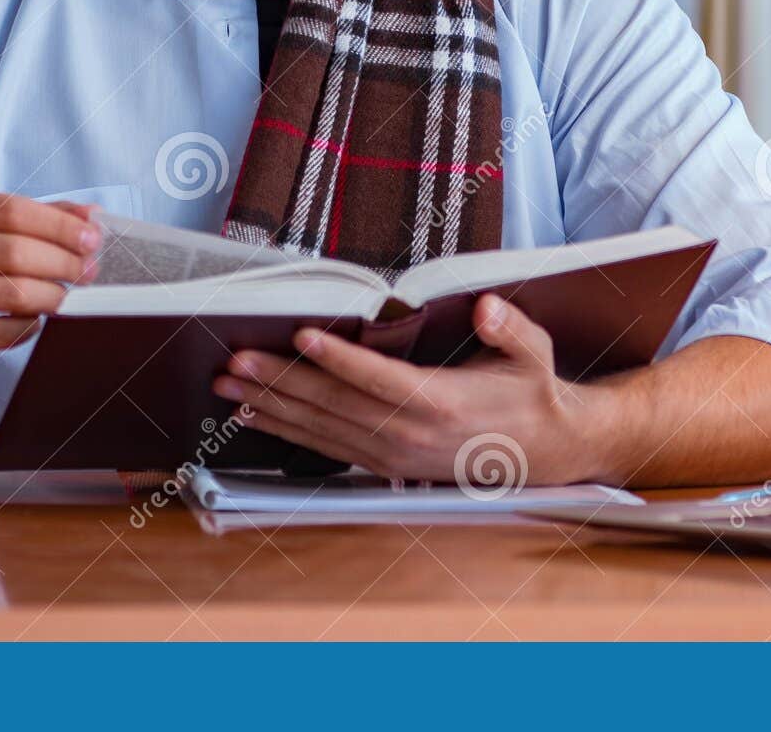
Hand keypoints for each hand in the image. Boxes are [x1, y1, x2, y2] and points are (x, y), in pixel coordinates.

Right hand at [0, 189, 102, 379]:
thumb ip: (41, 216)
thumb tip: (92, 216)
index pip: (12, 210)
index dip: (60, 225)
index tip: (91, 239)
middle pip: (15, 251)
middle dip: (63, 262)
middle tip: (88, 271)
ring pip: (12, 292)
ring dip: (53, 295)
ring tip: (66, 295)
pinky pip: (2, 330)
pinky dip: (30, 326)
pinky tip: (34, 319)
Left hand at [211, 294, 603, 483]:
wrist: (543, 455)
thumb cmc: (532, 394)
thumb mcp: (534, 355)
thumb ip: (510, 330)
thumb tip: (488, 307)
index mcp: (441, 403)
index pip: (379, 380)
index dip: (339, 358)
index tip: (301, 334)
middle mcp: (408, 435)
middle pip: (333, 406)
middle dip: (280, 381)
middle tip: (235, 358)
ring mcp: (390, 455)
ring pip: (319, 429)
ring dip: (269, 405)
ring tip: (227, 383)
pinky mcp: (381, 463)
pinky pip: (323, 446)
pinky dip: (284, 429)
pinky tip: (252, 414)